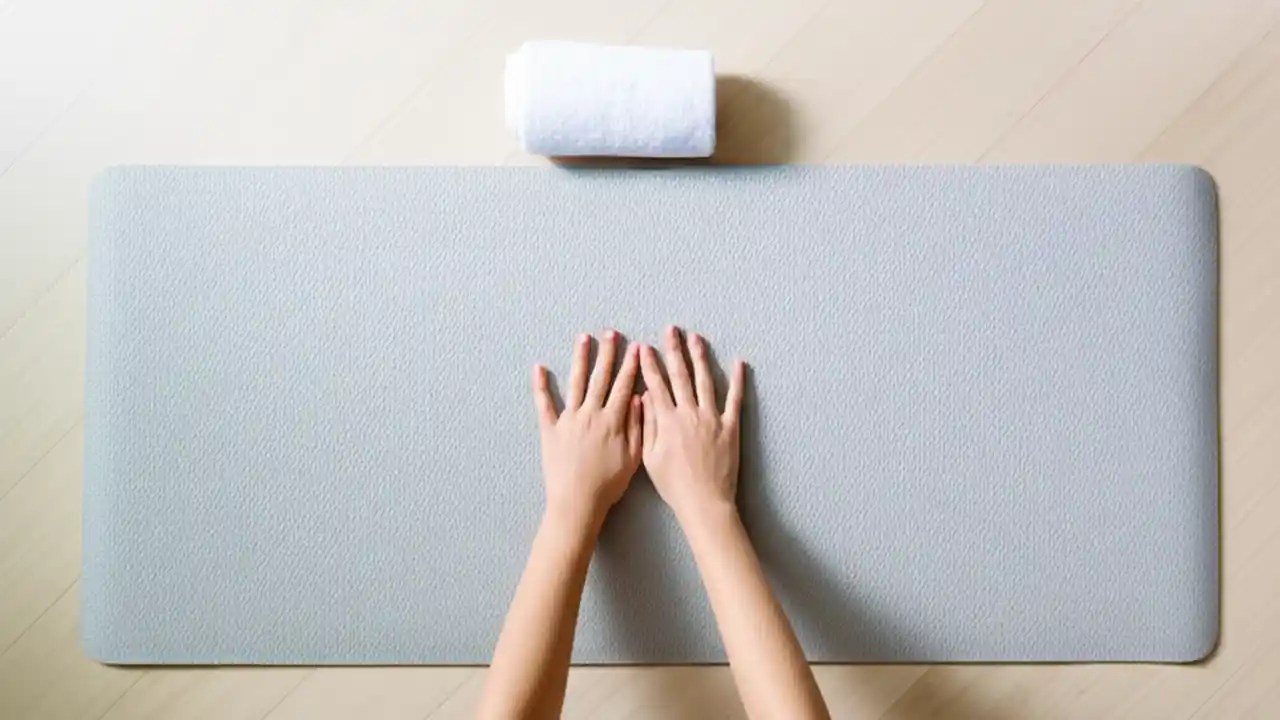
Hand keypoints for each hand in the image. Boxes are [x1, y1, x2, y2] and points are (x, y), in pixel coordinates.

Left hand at [533, 330, 642, 526]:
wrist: (577, 501)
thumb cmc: (608, 484)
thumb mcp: (633, 458)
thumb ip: (637, 426)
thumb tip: (638, 398)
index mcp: (613, 420)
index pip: (624, 386)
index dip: (631, 365)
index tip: (636, 347)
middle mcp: (590, 413)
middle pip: (600, 378)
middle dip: (607, 354)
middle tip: (610, 334)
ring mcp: (568, 419)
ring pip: (576, 383)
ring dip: (580, 359)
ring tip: (583, 339)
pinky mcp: (550, 430)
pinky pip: (544, 404)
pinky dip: (540, 386)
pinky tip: (539, 368)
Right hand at [639, 326, 745, 525]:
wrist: (704, 501)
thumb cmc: (673, 485)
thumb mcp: (649, 457)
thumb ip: (646, 426)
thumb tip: (642, 399)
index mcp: (667, 421)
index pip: (656, 385)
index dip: (650, 364)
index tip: (644, 347)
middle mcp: (690, 413)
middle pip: (680, 375)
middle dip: (674, 350)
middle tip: (671, 330)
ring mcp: (712, 418)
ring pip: (705, 380)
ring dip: (700, 357)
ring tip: (696, 338)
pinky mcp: (730, 427)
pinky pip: (735, 399)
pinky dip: (737, 380)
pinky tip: (738, 363)